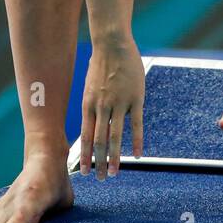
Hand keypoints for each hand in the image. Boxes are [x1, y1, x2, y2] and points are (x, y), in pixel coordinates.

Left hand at [79, 39, 144, 179]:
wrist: (111, 43)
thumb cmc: (101, 64)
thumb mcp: (90, 87)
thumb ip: (92, 106)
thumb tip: (92, 123)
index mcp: (88, 104)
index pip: (85, 136)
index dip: (85, 155)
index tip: (84, 172)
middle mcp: (101, 107)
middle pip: (99, 141)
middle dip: (98, 162)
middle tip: (100, 179)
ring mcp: (118, 103)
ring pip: (115, 136)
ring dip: (114, 157)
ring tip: (114, 173)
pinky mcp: (135, 99)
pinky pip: (136, 124)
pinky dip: (136, 141)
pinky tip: (137, 156)